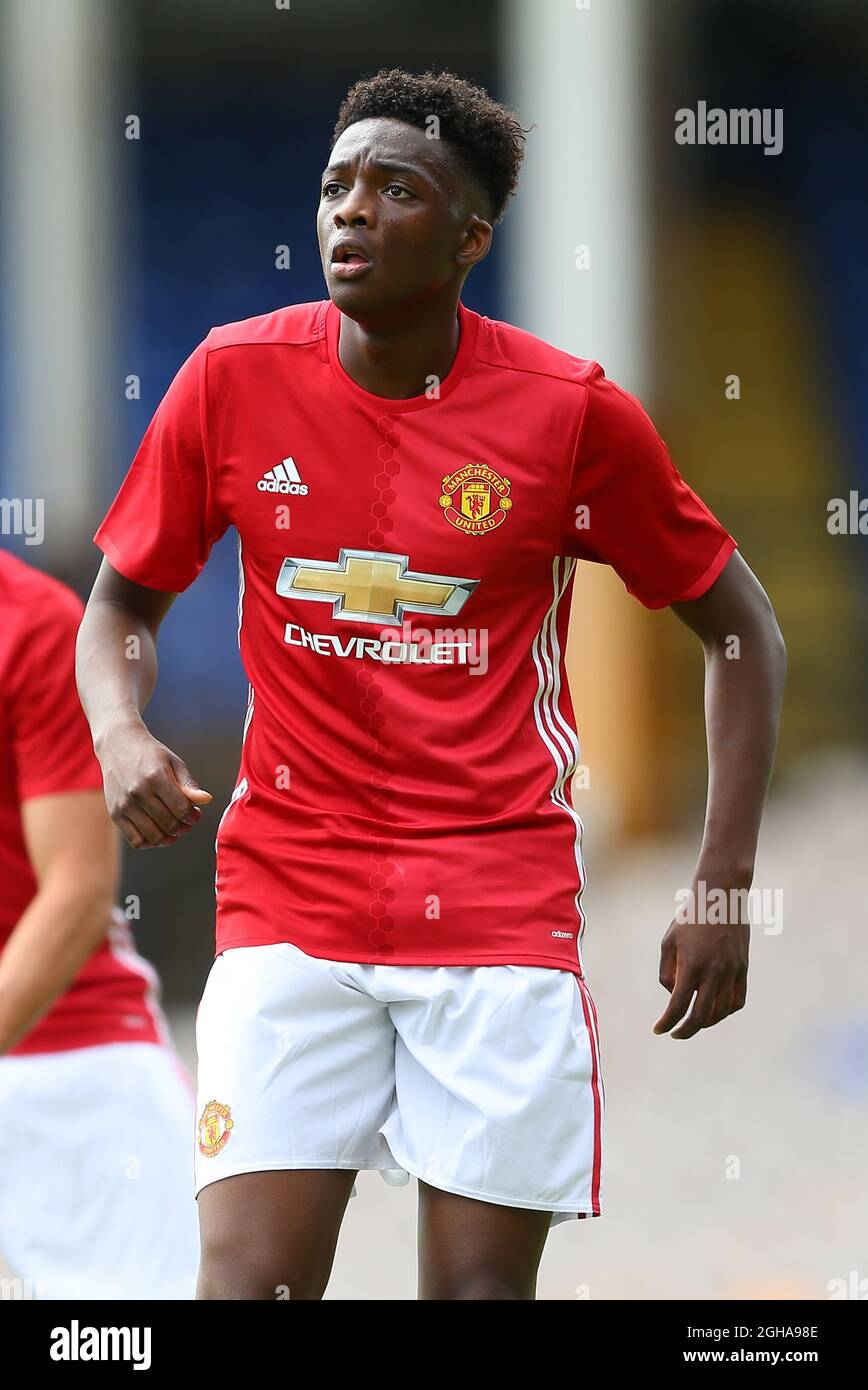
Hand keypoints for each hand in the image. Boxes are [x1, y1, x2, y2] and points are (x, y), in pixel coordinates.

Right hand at [97, 717, 211, 847]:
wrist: (118, 746)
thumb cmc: (150, 754)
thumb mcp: (174, 763)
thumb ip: (189, 784)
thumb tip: (206, 800)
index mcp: (156, 778)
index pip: (182, 809)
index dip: (193, 817)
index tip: (195, 815)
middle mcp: (138, 792)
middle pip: (169, 825)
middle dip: (184, 828)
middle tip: (186, 822)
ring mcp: (125, 805)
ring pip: (154, 836)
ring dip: (169, 838)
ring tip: (173, 829)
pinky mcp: (115, 814)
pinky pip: (136, 840)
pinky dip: (150, 842)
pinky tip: (157, 832)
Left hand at [653, 878, 749, 1038]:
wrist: (721, 896)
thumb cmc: (689, 918)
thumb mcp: (669, 942)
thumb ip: (667, 972)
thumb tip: (674, 996)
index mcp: (692, 964)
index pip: (678, 1005)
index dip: (667, 1022)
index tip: (658, 1030)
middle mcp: (714, 971)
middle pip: (701, 1015)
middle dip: (686, 1030)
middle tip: (676, 1033)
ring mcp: (732, 971)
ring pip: (722, 1011)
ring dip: (706, 1022)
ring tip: (693, 1022)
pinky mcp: (743, 968)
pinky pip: (737, 1000)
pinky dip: (726, 1011)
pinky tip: (715, 1010)